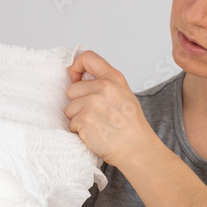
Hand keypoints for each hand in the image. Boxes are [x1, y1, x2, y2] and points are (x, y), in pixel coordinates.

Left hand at [64, 50, 157, 167]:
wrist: (136, 148)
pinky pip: (71, 123)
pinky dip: (79, 131)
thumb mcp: (124, 94)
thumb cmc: (131, 126)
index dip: (75, 67)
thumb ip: (105, 84)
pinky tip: (95, 133)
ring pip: (69, 108)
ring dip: (78, 119)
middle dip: (78, 103)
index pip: (87, 57)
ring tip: (97, 125)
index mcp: (113, 78)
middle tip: (95, 114)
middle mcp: (103, 87)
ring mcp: (92, 103)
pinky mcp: (84, 119)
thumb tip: (80, 81)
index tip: (75, 78)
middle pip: (71, 89)